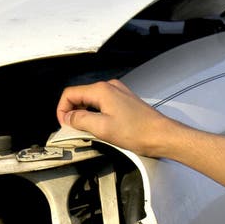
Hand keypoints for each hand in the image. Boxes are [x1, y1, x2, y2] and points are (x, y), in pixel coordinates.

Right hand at [55, 78, 172, 155]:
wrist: (162, 136)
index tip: (64, 125)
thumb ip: (81, 120)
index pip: (70, 94)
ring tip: (88, 132)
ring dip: (85, 116)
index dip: (62, 110)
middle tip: (73, 131)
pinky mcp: (125, 103)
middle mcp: (110, 88)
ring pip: (92, 102)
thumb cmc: (139, 132)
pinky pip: (103, 106)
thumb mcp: (103, 128)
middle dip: (73, 113)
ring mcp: (119, 94)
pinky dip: (97, 116)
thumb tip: (69, 118)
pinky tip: (101, 129)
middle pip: (81, 96)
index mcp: (102, 90)